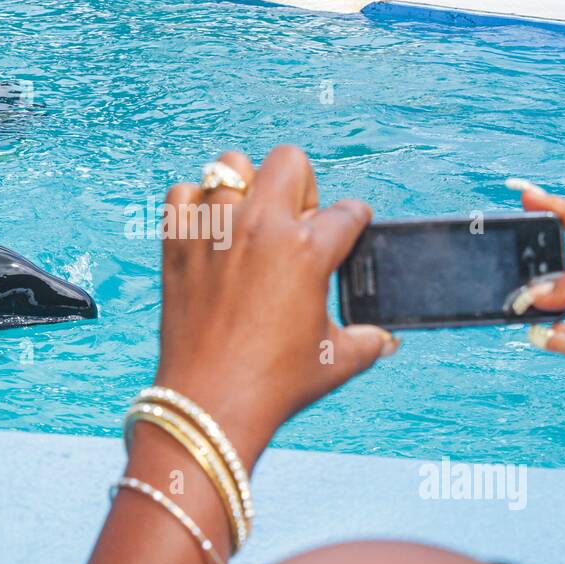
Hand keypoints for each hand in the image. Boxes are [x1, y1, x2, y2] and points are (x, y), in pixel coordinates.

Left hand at [152, 146, 397, 467]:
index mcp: (308, 249)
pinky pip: (182, 194)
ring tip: (249, 223)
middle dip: (302, 186)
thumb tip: (387, 339)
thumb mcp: (336, 361)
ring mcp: (215, 230)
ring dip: (245, 188)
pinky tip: (209, 234)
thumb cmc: (276, 384)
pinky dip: (196, 206)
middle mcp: (261, 227)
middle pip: (290, 161)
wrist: (209, 403)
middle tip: (296, 223)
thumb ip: (368, 341)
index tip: (346, 232)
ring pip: (231, 166)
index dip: (353, 223)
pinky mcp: (177, 243)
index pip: (347, 211)